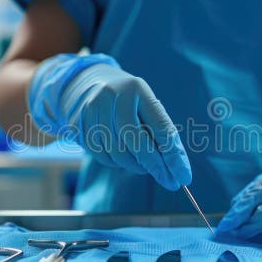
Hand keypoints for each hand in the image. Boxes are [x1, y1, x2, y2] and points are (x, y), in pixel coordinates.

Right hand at [29, 53, 190, 189]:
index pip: (160, 127)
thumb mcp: (147, 107)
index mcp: (137, 88)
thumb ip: (162, 134)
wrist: (90, 82)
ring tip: (143, 165)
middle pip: (135, 140)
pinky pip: (100, 154)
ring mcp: (92, 108)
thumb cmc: (130, 102)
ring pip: (116, 151)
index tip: (183, 177)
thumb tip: (177, 170)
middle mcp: (113, 95)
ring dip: (134, 165)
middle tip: (165, 179)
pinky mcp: (77, 122)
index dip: (173, 156)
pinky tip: (121, 157)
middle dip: (153, 164)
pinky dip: (114, 162)